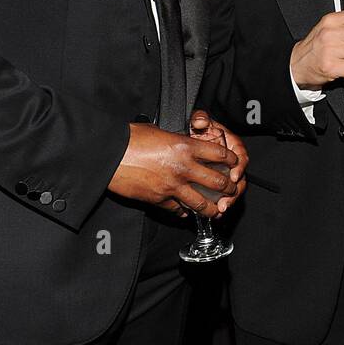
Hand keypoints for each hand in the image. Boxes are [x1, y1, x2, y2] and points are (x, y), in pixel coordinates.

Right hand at [107, 122, 238, 217]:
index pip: (219, 155)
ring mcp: (172, 186)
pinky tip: (185, 212)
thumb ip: (176, 141)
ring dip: (212, 208)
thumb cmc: (130, 138)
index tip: (234, 163)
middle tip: (231, 189)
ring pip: (201, 203)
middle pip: (217, 182)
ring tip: (217, 210)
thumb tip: (183, 144)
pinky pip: (177, 209)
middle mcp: (183, 168)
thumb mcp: (159, 132)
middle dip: (228, 188)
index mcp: (185, 147)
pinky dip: (183, 212)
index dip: (231, 160)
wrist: (109, 155)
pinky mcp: (158, 200)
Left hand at [189, 109, 248, 210]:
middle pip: (239, 180)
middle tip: (225, 202)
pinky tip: (212, 212)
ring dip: (227, 201)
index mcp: (233, 147)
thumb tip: (200, 121)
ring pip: (232, 190)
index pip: (241, 158)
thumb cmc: (202, 129)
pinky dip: (218, 203)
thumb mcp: (201, 121)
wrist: (196, 136)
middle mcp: (232, 162)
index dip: (239, 168)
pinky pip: (222, 194)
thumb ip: (201, 118)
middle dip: (233, 192)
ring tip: (219, 211)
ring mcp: (226, 173)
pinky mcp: (219, 182)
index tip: (233, 176)